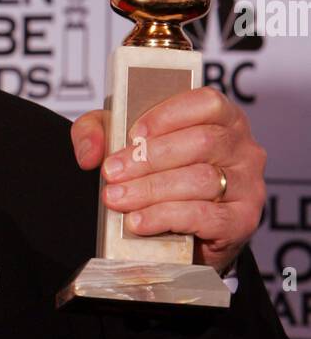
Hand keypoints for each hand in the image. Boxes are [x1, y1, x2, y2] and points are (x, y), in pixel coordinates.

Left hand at [70, 88, 266, 273]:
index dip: (168, 116)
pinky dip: (166, 217)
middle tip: (111, 173)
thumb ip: (100, 132)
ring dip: (151, 190)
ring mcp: (248, 185)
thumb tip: (90, 151)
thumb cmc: (163, 177)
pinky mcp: (241, 221)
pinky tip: (139, 221)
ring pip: (200, 180)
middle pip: (200, 142)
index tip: (133, 134)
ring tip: (117, 199)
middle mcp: (242, 148)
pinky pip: (204, 216)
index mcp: (223, 119)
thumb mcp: (128, 144)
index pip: (206, 102)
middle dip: (149, 159)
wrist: (183, 235)